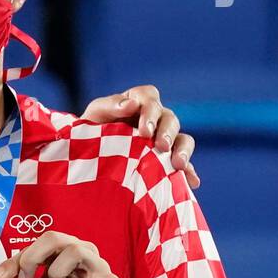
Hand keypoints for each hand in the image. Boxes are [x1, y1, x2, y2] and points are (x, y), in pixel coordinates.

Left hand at [81, 85, 199, 187]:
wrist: (86, 158)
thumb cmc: (90, 131)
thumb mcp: (94, 116)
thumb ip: (109, 106)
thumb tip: (130, 104)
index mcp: (136, 103)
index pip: (149, 96)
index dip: (150, 110)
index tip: (145, 129)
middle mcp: (155, 119)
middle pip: (169, 118)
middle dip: (166, 131)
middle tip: (160, 145)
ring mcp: (163, 139)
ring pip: (182, 138)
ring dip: (183, 149)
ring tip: (178, 164)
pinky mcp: (167, 160)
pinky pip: (184, 164)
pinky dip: (189, 172)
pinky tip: (191, 181)